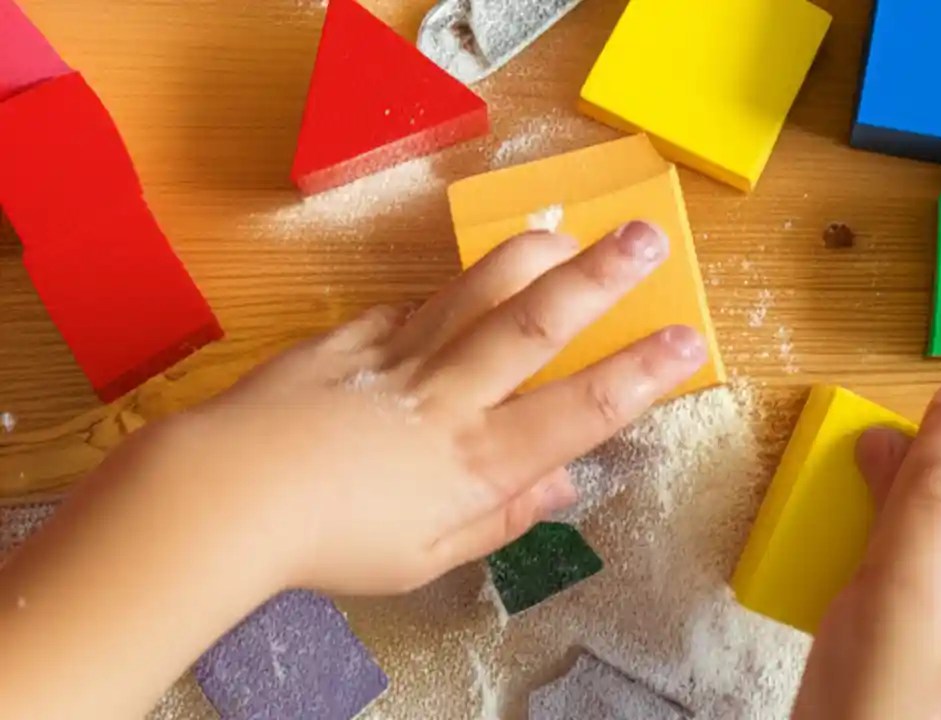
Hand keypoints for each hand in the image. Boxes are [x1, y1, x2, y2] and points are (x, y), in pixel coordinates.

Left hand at [161, 220, 706, 594]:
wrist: (227, 492)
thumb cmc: (330, 541)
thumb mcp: (427, 557)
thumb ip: (501, 519)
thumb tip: (561, 488)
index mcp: (477, 460)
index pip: (579, 410)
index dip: (640, 374)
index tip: (688, 340)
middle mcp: (450, 396)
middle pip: (536, 324)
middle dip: (600, 279)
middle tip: (647, 238)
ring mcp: (400, 356)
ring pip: (478, 290)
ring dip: (532, 256)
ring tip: (569, 232)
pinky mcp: (356, 336)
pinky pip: (412, 306)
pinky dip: (446, 295)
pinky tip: (464, 291)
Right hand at [792, 382, 940, 719]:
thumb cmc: (877, 714)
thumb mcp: (904, 594)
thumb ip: (932, 497)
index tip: (868, 451)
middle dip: (911, 495)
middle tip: (849, 493)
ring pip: (933, 555)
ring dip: (882, 530)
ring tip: (834, 537)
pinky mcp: (915, 666)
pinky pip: (904, 595)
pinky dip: (866, 572)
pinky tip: (833, 587)